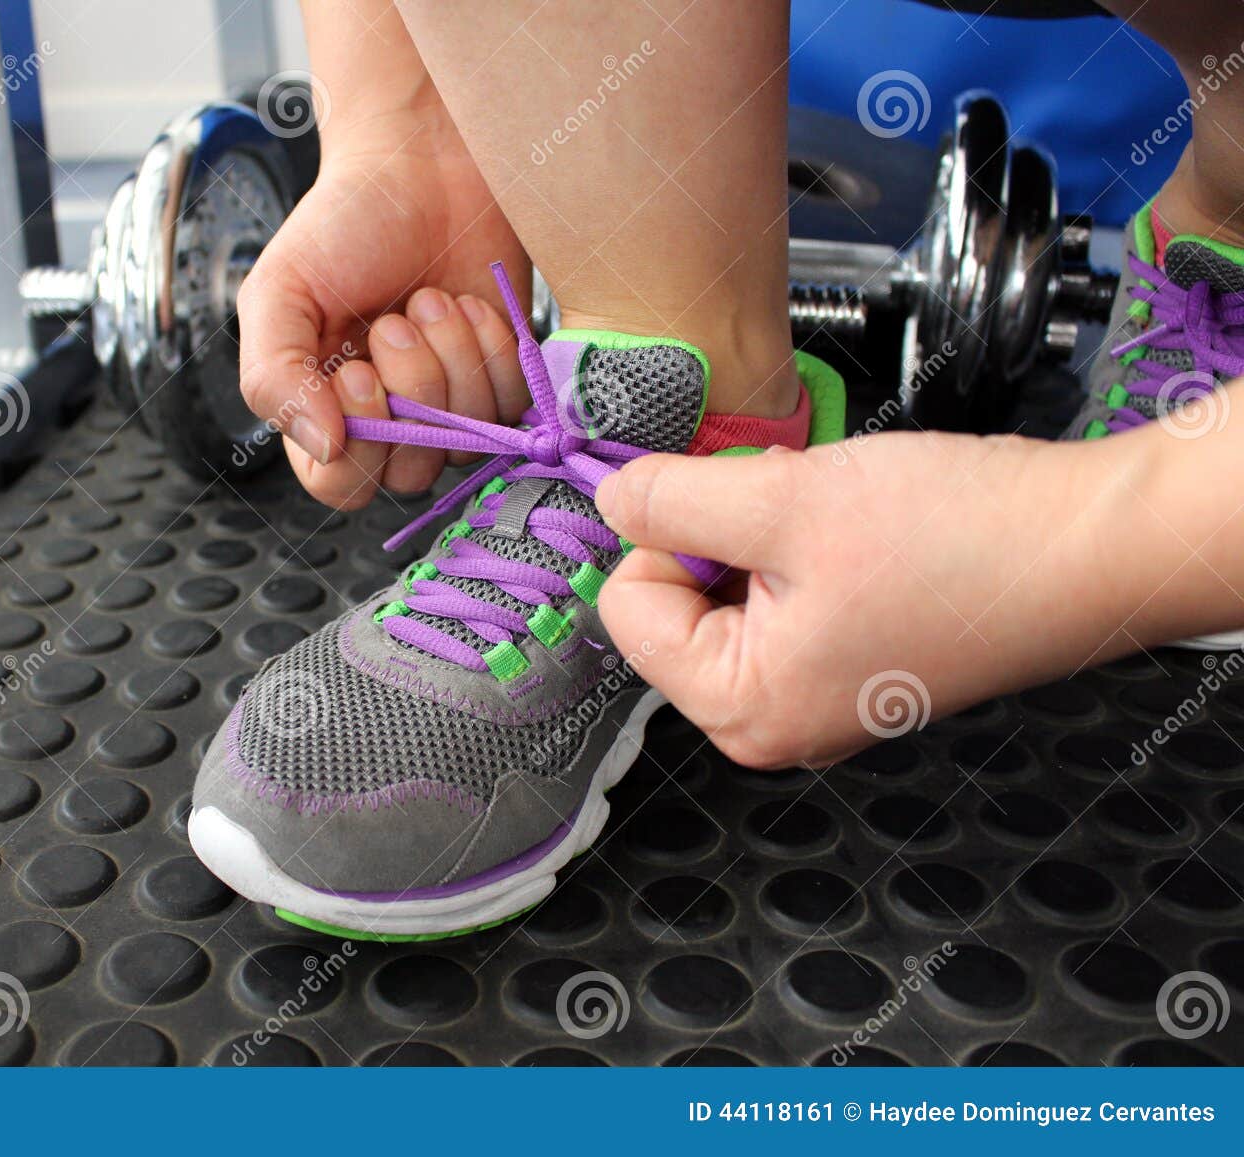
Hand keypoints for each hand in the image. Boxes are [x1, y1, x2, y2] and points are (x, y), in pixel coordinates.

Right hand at [238, 106, 528, 508]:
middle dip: (410, 389)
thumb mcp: (279, 292)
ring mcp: (449, 404)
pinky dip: (492, 351)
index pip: (340, 486)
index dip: (356, 449)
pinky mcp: (502, 378)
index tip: (357, 374)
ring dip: (451, 360)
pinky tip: (468, 305)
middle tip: (394, 319)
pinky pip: (510, 407)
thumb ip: (273, 377)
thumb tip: (321, 447)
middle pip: (409, 470)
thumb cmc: (344, 222)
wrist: (422, 160)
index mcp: (322, 410)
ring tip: (430, 299)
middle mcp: (387, 420)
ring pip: (464, 440)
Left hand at [593, 431, 1135, 768]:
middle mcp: (772, 725)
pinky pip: (784, 604)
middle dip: (721, 540)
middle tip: (798, 513)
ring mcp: (816, 703)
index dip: (670, 537)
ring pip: (732, 597)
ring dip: (766, 541)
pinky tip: (861, 540)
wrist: (1092, 548)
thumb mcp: (785, 499)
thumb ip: (676, 501)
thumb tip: (611, 499)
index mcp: (741, 707)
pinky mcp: (852, 671)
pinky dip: (804, 555)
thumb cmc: (961, 540)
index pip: (628, 606)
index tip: (735, 505)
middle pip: (675, 606)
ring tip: (840, 528)